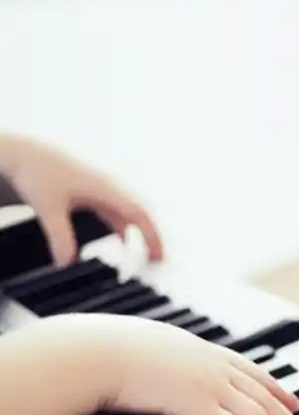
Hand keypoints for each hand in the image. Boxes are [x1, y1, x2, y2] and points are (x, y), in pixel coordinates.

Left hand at [0, 135, 162, 265]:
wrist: (24, 151)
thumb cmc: (37, 170)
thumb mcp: (48, 207)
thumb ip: (60, 237)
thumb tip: (67, 263)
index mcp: (106, 187)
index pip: (139, 214)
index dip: (151, 236)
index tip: (157, 256)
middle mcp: (109, 185)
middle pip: (140, 212)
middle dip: (151, 236)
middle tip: (156, 258)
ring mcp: (102, 186)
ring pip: (128, 210)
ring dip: (138, 230)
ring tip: (143, 251)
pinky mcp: (94, 188)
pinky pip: (117, 208)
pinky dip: (122, 225)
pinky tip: (120, 235)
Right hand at [42, 314, 298, 414]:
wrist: (98, 352)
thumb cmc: (108, 351)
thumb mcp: (146, 345)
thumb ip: (163, 358)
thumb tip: (154, 364)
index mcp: (206, 352)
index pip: (254, 374)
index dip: (278, 392)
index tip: (295, 406)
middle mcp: (218, 369)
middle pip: (268, 403)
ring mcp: (214, 387)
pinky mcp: (203, 408)